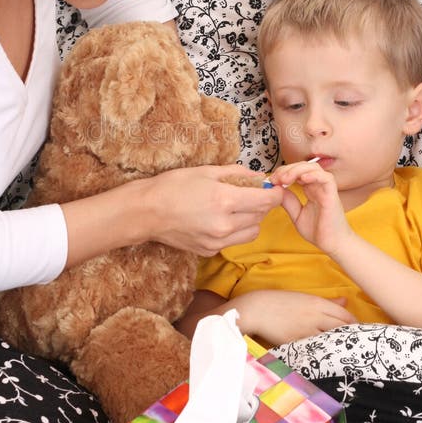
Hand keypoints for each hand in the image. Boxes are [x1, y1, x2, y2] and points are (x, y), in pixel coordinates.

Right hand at [141, 164, 283, 255]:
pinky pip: (234, 241)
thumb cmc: (173, 186)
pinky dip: (234, 231)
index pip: (266, 200)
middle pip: (261, 216)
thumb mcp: (206, 171)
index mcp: (225, 201)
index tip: (273, 187)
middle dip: (262, 203)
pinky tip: (219, 219)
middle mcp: (225, 225)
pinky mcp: (209, 251)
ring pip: (252, 232)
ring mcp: (217, 241)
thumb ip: (236, 173)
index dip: (275, 192)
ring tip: (236, 208)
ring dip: (251, 219)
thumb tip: (257, 176)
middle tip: (251, 193)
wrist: (146, 212)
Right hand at [235, 289, 356, 343]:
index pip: (345, 315)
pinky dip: (323, 353)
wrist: (257, 309)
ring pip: (330, 340)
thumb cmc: (279, 301)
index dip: (354, 324)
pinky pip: (315, 349)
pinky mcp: (296, 342)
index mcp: (317, 302)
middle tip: (357, 345)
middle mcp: (315, 316)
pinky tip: (328, 358)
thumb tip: (345, 302)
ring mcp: (306, 330)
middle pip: (342, 328)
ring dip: (340, 346)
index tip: (358, 331)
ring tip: (346, 353)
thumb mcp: (303, 297)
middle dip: (352, 337)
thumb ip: (326, 302)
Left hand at [269, 161, 351, 253]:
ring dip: (297, 170)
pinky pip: (326, 178)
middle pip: (304, 166)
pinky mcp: (332, 195)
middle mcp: (318, 187)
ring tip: (285, 179)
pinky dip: (313, 175)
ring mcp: (326, 189)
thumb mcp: (296, 214)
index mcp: (311, 190)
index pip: (297, 172)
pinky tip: (302, 180)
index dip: (284, 172)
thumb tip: (277, 189)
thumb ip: (288, 201)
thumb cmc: (319, 231)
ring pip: (313, 168)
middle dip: (287, 169)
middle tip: (276, 178)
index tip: (272, 181)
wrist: (332, 244)